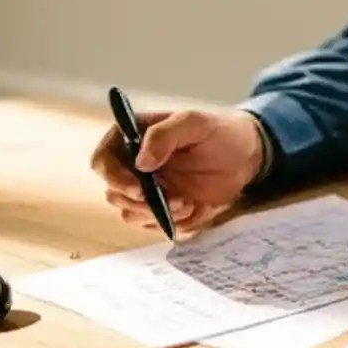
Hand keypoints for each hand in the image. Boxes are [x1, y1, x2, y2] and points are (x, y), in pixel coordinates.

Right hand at [89, 109, 265, 232]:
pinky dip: (174, 222)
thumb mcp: (195, 123)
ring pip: (131, 213)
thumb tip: (140, 162)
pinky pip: (155, 224)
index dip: (114, 177)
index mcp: (132, 139)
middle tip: (174, 199)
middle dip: (141, 203)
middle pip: (114, 194)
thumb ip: (165, 135)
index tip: (139, 188)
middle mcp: (133, 166)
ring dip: (158, 214)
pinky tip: (195, 207)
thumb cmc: (218, 131)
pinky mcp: (162, 208)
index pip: (103, 161)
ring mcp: (146, 190)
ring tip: (188, 202)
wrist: (245, 155)